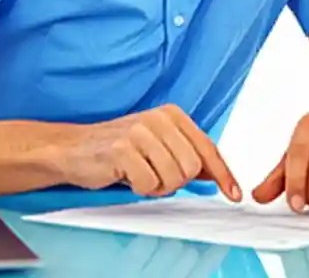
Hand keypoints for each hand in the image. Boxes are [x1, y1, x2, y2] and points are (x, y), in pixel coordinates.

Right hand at [61, 104, 239, 200]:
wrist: (74, 149)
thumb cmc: (119, 150)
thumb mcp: (159, 146)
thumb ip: (188, 155)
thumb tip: (217, 173)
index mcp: (173, 115)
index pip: (208, 148)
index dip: (223, 175)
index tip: (233, 194)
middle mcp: (159, 118)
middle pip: (192, 168)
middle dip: (176, 182)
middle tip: (155, 175)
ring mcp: (140, 131)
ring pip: (174, 177)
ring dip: (157, 186)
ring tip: (139, 175)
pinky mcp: (122, 149)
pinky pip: (149, 184)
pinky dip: (140, 188)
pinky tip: (126, 176)